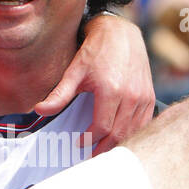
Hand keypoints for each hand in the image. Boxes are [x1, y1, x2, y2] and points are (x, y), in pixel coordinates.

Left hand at [34, 13, 154, 154]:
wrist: (121, 32)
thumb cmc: (96, 51)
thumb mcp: (74, 72)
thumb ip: (59, 95)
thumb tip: (38, 110)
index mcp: (111, 90)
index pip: (102, 127)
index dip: (90, 139)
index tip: (79, 143)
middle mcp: (131, 95)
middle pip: (118, 133)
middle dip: (104, 148)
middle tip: (92, 156)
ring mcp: (143, 96)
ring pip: (132, 131)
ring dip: (118, 144)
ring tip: (104, 150)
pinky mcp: (150, 96)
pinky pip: (144, 123)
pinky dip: (133, 134)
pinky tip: (121, 138)